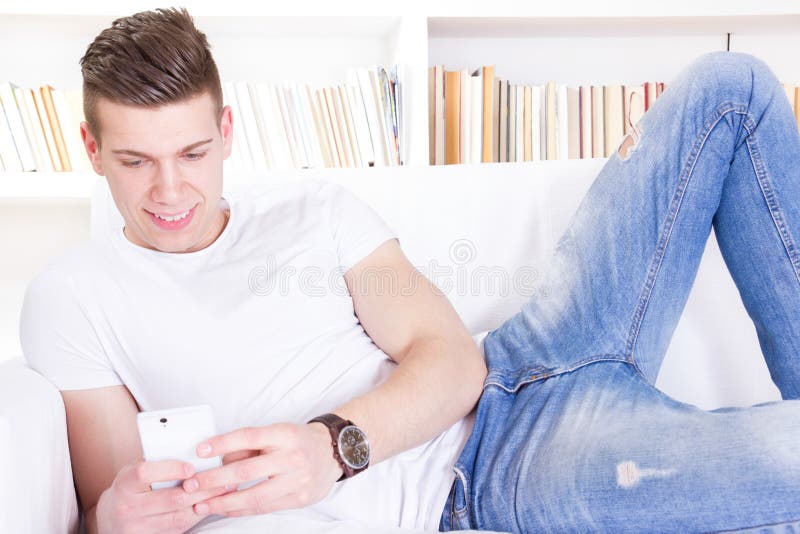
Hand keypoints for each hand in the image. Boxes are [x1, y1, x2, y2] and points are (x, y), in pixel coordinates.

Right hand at [95, 459, 233, 533]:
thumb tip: (194, 452)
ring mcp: (138, 527)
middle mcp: (128, 507)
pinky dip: (197, 515)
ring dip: (205, 503)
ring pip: (178, 516)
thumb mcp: (138, 468)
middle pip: (170, 499)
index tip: (192, 467)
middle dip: (201, 489)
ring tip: (223, 491)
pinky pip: (178, 528)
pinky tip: (210, 505)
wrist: (112, 516)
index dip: (171, 469)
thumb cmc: (132, 486)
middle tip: (222, 479)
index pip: (146, 473)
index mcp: (125, 483)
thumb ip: (159, 461)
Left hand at [182, 422, 342, 516]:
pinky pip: (264, 508)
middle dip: (214, 480)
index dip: (222, 444)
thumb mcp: (276, 433)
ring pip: (254, 496)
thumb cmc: (298, 441)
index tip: (200, 451)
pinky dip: (242, 510)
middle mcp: (292, 457)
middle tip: (191, 485)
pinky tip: (226, 509)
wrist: (332, 452)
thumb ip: (249, 446)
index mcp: (285, 434)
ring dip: (224, 502)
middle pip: (246, 470)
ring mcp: (298, 480)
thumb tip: (217, 460)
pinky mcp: (300, 499)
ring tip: (203, 504)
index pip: (248, 437)